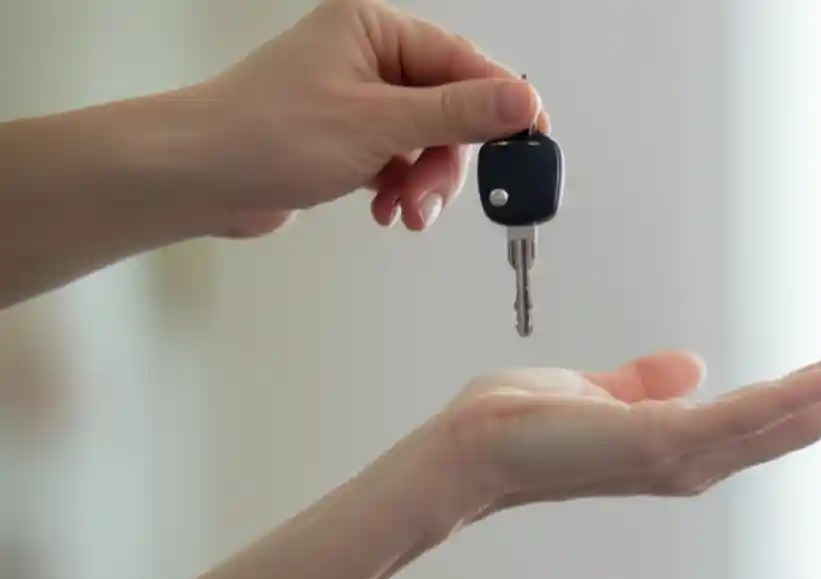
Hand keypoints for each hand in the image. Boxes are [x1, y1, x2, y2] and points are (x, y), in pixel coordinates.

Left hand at [183, 0, 546, 236]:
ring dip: (424, 182)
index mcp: (375, 29)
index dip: (500, 105)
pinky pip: (397, 160)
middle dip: (447, 160)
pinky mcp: (342, 138)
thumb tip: (524, 101)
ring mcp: (354, 98)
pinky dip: (399, 187)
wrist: (195, 178)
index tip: (531, 142)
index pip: (463, 62)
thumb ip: (459, 114)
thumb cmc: (270, 134)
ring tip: (404, 212)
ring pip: (424, 141)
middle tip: (432, 197)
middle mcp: (367, 56)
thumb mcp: (379, 124)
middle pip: (447, 108)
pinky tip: (385, 209)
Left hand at [404, 342, 820, 522]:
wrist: (470, 450)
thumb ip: (649, 384)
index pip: (781, 409)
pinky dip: (792, 400)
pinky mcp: (661, 442)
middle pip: (805, 422)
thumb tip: (692, 365)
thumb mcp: (603, 394)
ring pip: (790, 422)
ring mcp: (685, 455)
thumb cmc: (524, 427)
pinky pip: (742, 420)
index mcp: (690, 440)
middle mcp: (700, 457)